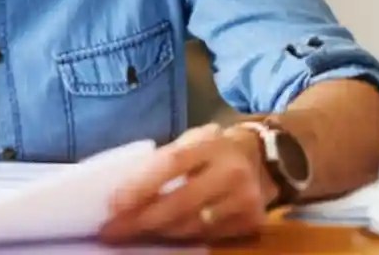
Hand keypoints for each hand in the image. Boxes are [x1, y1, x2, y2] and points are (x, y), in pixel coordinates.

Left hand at [99, 123, 275, 243]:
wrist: (267, 157)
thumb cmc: (216, 147)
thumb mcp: (193, 140)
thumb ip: (165, 158)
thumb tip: (124, 187)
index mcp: (211, 144)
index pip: (172, 163)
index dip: (141, 185)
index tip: (113, 204)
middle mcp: (231, 172)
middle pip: (181, 202)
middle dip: (142, 220)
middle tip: (111, 231)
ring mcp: (244, 200)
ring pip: (193, 226)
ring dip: (157, 232)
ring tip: (129, 235)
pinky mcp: (252, 222)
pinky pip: (209, 237)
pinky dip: (181, 238)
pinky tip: (161, 237)